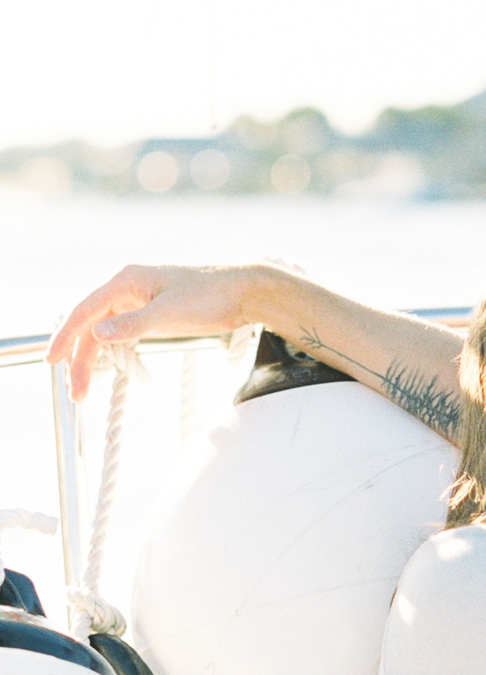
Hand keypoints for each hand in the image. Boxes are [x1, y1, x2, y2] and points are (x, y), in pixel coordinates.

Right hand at [46, 263, 270, 400]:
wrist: (244, 292)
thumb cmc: (211, 295)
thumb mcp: (172, 312)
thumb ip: (134, 324)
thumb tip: (98, 333)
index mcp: (125, 281)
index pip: (84, 311)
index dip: (65, 337)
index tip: (51, 361)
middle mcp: (127, 289)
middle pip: (91, 326)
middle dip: (80, 359)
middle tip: (76, 393)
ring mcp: (138, 302)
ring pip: (105, 333)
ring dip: (93, 360)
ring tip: (85, 390)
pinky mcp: (151, 315)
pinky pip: (121, 335)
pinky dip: (111, 354)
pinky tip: (106, 370)